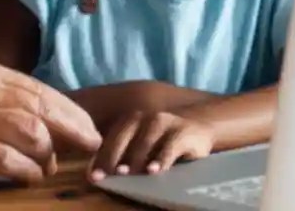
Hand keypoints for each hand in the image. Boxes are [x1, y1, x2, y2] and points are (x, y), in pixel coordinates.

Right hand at [0, 60, 100, 187]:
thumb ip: (12, 105)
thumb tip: (64, 124)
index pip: (41, 91)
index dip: (72, 112)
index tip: (90, 129)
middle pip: (42, 108)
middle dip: (73, 130)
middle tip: (90, 146)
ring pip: (30, 132)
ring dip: (47, 155)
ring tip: (47, 167)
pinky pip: (7, 158)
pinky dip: (26, 170)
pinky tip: (30, 177)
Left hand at [89, 111, 214, 180]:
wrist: (200, 124)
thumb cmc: (164, 139)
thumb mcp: (143, 141)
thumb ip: (124, 152)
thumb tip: (97, 173)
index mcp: (132, 120)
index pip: (112, 138)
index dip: (101, 157)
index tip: (94, 176)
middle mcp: (146, 118)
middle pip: (125, 137)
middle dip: (114, 157)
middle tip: (108, 175)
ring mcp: (166, 123)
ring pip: (147, 140)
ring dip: (136, 158)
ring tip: (127, 173)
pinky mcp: (183, 132)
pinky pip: (170, 146)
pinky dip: (161, 159)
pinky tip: (154, 171)